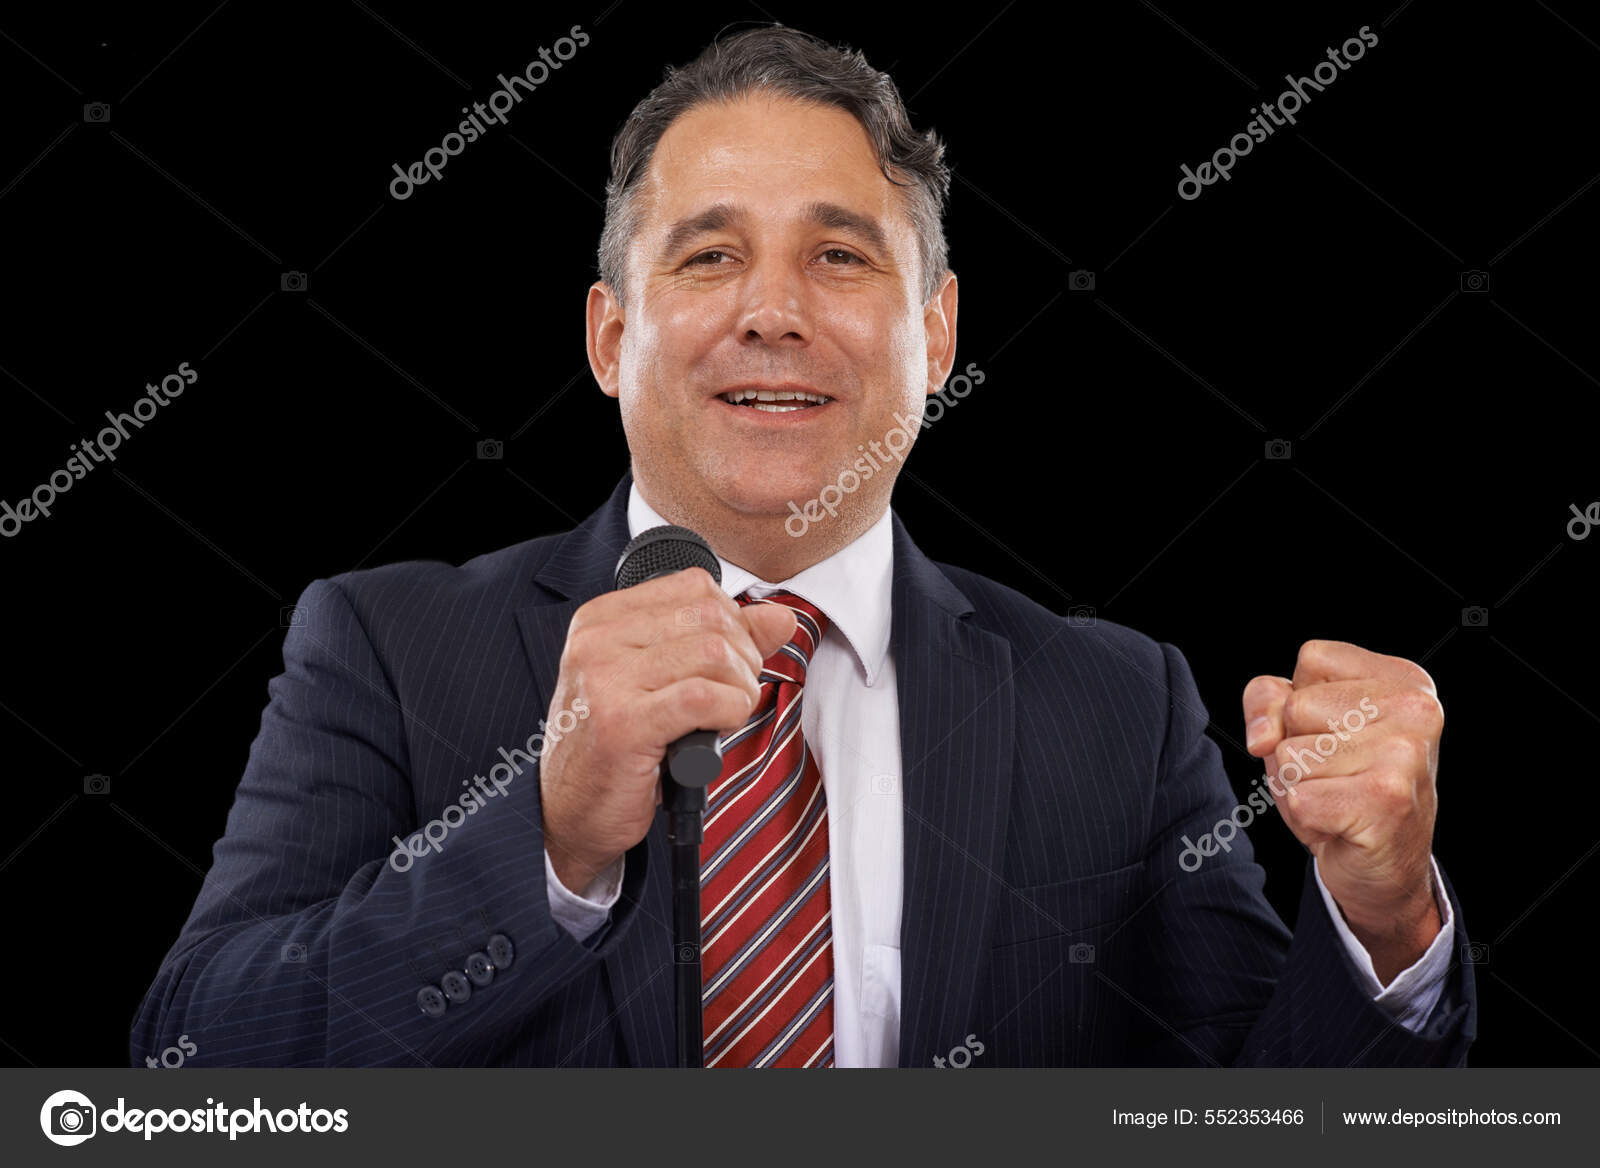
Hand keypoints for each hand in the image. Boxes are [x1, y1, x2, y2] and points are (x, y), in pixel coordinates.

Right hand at [538, 567, 796, 892]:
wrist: (567, 813)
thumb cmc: (616, 747)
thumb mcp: (663, 682)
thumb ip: (722, 642)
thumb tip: (780, 618)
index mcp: (602, 619)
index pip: (695, 586)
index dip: (732, 622)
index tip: (728, 662)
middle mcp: (597, 641)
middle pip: (710, 617)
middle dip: (743, 658)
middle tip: (730, 696)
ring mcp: (605, 680)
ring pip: (714, 654)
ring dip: (738, 690)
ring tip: (722, 717)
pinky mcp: (623, 724)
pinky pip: (704, 698)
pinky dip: (728, 713)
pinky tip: (714, 731)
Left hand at [1242, 640, 1443, 983]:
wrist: (1384, 869)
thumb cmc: (1342, 786)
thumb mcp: (1298, 728)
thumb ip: (1266, 701)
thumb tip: (1261, 737)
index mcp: (1404, 679)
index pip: (1312, 659)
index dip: (1302, 702)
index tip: (1339, 735)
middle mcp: (1416, 709)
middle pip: (1295, 707)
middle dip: (1298, 748)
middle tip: (1340, 776)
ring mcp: (1405, 753)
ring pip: (1290, 754)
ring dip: (1301, 785)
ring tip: (1341, 798)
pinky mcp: (1387, 799)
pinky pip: (1299, 797)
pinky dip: (1308, 816)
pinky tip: (1344, 823)